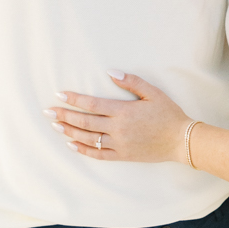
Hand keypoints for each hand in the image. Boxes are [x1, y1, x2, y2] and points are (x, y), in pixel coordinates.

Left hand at [49, 73, 190, 162]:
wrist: (181, 140)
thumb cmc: (168, 113)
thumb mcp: (153, 92)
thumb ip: (131, 81)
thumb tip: (110, 72)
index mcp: (123, 111)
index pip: (92, 104)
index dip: (74, 99)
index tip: (60, 94)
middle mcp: (118, 129)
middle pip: (84, 121)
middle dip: (64, 116)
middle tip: (47, 112)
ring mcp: (119, 144)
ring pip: (88, 138)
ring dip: (69, 131)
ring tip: (55, 125)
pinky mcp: (122, 155)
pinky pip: (98, 154)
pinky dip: (83, 150)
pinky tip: (71, 144)